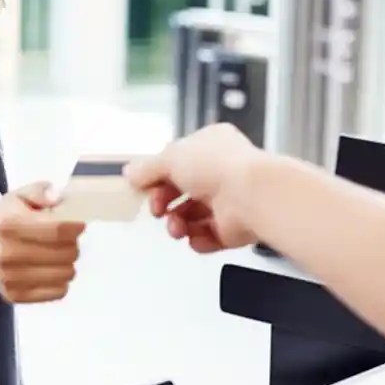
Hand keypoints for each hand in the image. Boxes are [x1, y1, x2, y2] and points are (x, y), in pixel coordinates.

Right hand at [0, 181, 84, 302]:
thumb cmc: (3, 219)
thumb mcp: (18, 196)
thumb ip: (40, 192)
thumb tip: (57, 197)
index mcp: (10, 225)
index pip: (57, 230)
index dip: (75, 228)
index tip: (80, 225)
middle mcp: (8, 254)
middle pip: (64, 253)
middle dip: (73, 244)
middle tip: (68, 240)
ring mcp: (10, 277)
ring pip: (65, 274)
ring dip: (68, 263)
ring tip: (58, 255)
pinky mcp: (15, 294)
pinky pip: (58, 291)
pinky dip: (61, 281)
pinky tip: (51, 270)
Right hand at [124, 123, 266, 252]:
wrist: (252, 195)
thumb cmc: (221, 166)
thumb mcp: (170, 157)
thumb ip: (148, 168)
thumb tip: (131, 173)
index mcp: (211, 145)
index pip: (178, 161)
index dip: (158, 175)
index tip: (143, 187)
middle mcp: (222, 172)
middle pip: (182, 192)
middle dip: (165, 204)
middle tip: (158, 209)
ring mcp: (229, 200)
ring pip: (192, 217)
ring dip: (178, 225)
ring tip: (176, 227)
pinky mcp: (234, 227)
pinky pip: (207, 238)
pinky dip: (197, 240)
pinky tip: (194, 237)